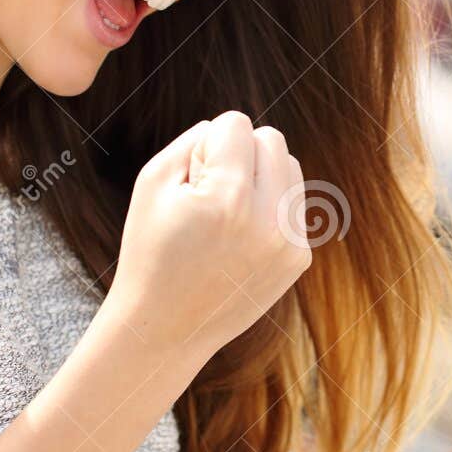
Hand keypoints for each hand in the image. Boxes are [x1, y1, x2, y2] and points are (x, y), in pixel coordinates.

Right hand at [102, 110, 312, 367]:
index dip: (208, 144)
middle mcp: (268, 219)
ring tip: (227, 212)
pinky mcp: (299, 259)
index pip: (237, 124)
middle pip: (272, 140)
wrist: (166, 328)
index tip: (192, 179)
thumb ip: (193, 140)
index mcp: (228, 198)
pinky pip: (293, 204)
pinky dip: (270, 209)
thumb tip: (232, 128)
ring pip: (291, 168)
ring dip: (261, 177)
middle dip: (241, 153)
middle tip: (210, 192)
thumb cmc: (152, 250)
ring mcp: (289, 242)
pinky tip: (240, 238)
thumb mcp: (153, 183)